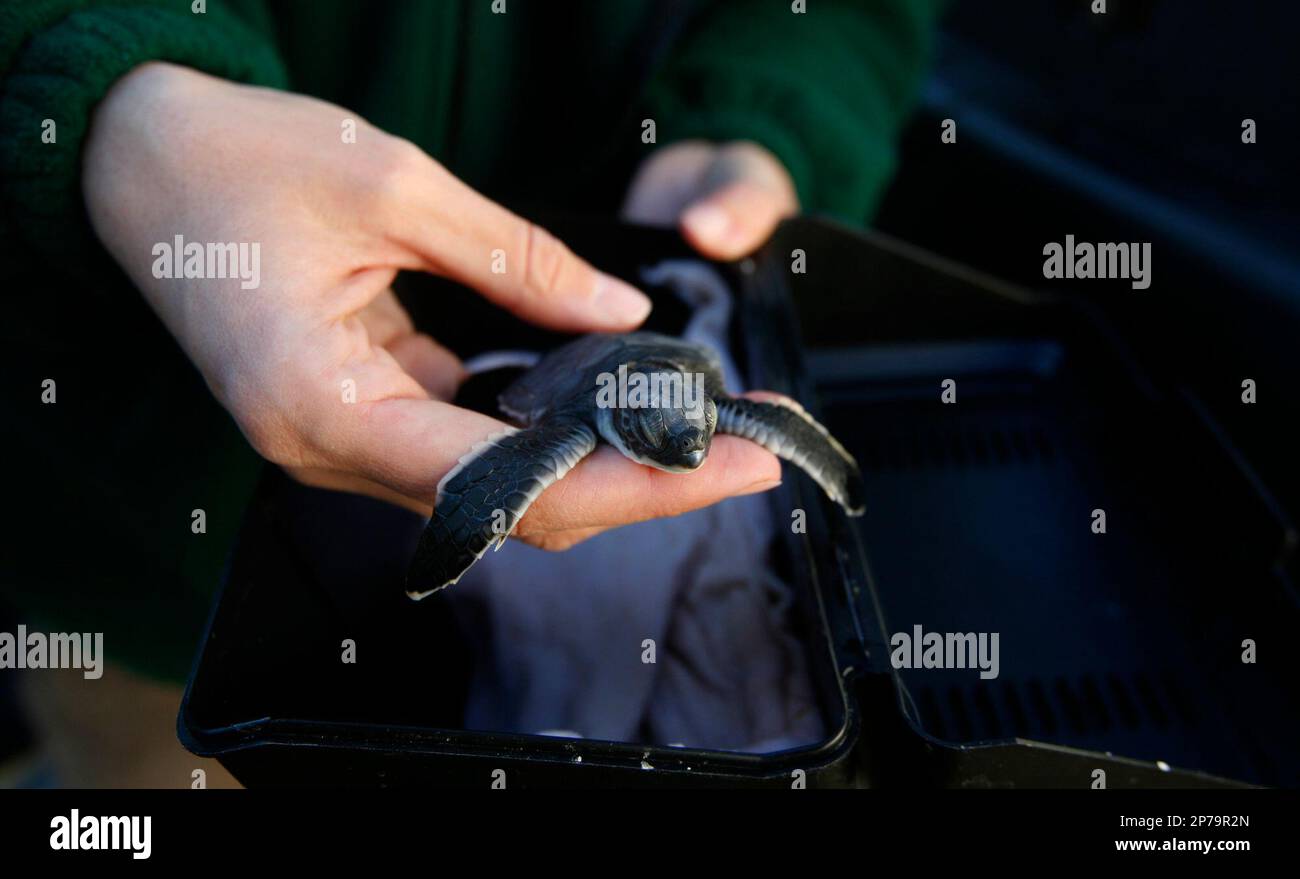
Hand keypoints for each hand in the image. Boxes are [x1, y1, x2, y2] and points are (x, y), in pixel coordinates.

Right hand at [82, 63, 780, 549]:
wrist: (137, 161)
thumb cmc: (241, 161)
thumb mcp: (396, 188)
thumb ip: (518, 260)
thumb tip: (619, 319)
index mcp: (322, 404)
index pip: (500, 482)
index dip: (623, 482)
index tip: (723, 468)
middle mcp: (326, 450)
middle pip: (506, 508)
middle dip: (633, 488)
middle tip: (741, 458)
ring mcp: (339, 443)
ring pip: (492, 492)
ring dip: (595, 470)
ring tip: (697, 438)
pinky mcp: (356, 417)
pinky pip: (465, 451)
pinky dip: (544, 439)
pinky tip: (612, 413)